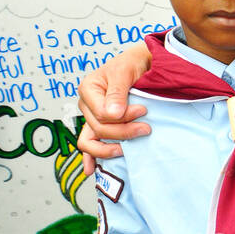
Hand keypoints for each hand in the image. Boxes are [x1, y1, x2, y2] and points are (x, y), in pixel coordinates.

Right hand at [76, 44, 151, 173]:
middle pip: (99, 129)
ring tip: (128, 149)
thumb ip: (117, 91)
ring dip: (110, 148)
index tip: (143, 111)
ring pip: (91, 141)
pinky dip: (91, 157)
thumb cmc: (134, 63)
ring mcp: (93, 117)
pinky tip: (90, 170)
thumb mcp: (125, 71)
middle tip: (147, 128)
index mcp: (89, 89)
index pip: (101, 114)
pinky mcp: (101, 125)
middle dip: (124, 132)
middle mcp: (87, 105)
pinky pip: (90, 144)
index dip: (123, 118)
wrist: (144, 63)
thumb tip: (112, 114)